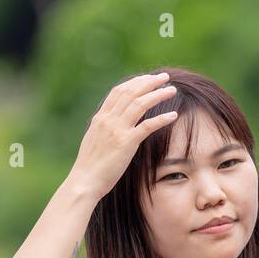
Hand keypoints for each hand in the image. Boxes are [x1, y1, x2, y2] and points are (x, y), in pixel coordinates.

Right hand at [66, 73, 179, 200]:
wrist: (85, 181)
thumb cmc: (90, 167)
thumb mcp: (95, 141)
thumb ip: (105, 130)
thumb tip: (113, 127)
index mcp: (100, 118)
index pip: (118, 92)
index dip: (135, 83)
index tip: (148, 79)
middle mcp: (108, 120)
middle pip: (131, 92)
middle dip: (149, 82)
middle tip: (164, 77)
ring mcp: (117, 130)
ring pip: (140, 104)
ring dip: (158, 94)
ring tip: (172, 90)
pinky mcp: (126, 143)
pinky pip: (147, 126)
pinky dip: (161, 119)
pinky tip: (173, 116)